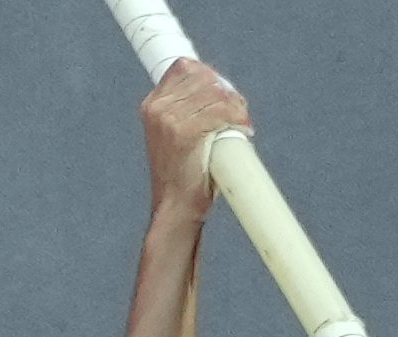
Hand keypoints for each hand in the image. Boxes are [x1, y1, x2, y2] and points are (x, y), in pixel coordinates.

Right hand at [142, 60, 249, 219]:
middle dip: (227, 92)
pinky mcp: (186, 132)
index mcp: (152, 105)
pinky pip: (221, 113)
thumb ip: (186, 112)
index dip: (209, 74)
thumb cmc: (181, 176)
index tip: (225, 92)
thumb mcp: (174, 136)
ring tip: (242, 122)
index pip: (184, 68)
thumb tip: (218, 91)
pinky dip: (238, 118)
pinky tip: (244, 129)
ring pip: (215, 94)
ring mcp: (170, 119)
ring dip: (236, 106)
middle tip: (239, 111)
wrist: (175, 207)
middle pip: (204, 77)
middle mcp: (158, 108)